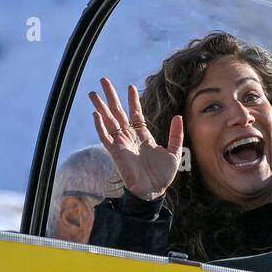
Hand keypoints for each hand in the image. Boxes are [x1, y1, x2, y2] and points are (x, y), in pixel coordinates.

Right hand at [89, 78, 183, 200]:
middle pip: (118, 113)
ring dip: (101, 107)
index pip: (136, 114)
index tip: (131, 87)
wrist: (153, 191)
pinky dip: (100, 126)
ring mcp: (121, 144)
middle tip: (104, 80)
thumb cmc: (163, 175)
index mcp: (143, 136)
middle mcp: (130, 138)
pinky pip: (105, 137)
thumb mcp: (174, 152)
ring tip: (93, 93)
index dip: (133, 101)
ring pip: (109, 121)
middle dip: (111, 97)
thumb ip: (176, 134)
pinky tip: (96, 114)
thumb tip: (178, 116)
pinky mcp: (115, 153)